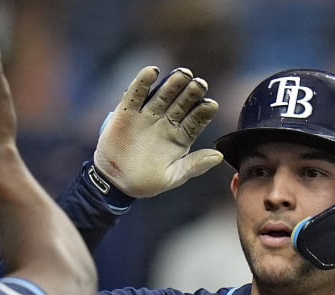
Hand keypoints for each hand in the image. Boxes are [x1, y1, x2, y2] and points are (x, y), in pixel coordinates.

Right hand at [92, 66, 222, 197]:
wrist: (115, 182)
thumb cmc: (146, 182)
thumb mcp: (173, 177)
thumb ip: (194, 165)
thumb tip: (219, 156)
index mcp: (180, 137)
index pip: (195, 121)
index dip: (203, 113)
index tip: (212, 105)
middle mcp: (166, 122)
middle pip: (181, 104)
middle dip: (191, 93)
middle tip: (200, 84)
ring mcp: (147, 115)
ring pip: (162, 95)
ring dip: (172, 84)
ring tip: (183, 74)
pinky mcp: (127, 111)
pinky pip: (136, 94)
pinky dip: (142, 82)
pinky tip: (152, 72)